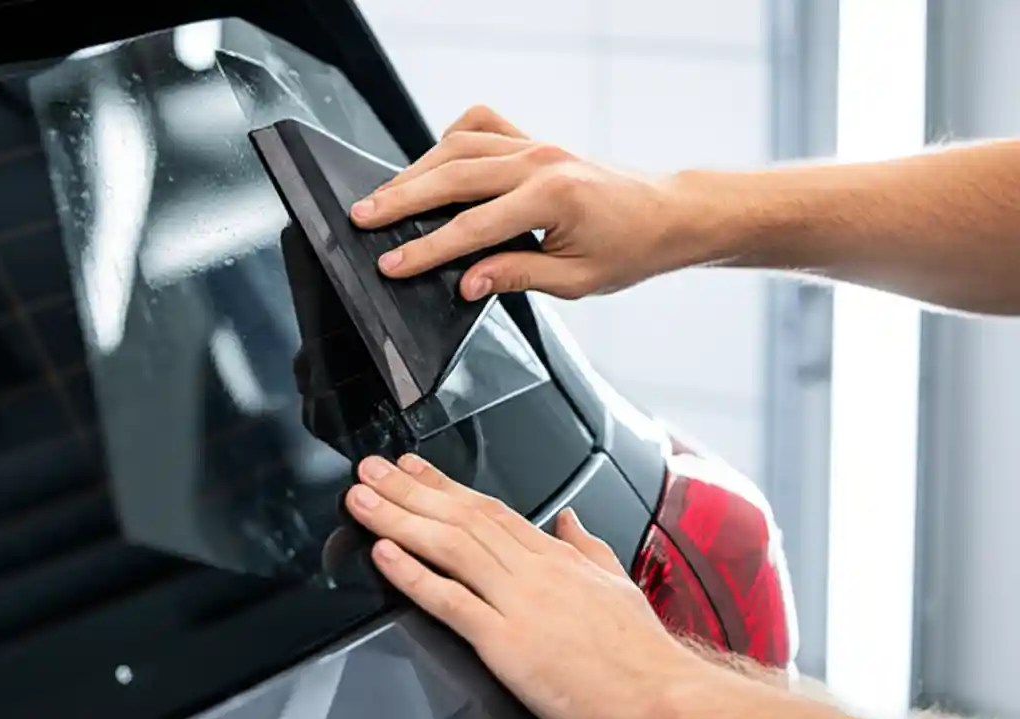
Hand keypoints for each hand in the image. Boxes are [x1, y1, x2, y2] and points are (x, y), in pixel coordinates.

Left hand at [343, 452, 727, 718]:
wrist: (660, 695)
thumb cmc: (641, 651)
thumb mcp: (617, 583)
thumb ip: (587, 547)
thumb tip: (569, 519)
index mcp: (555, 557)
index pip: (488, 508)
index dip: (442, 484)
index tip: (410, 467)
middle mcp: (534, 571)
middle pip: (460, 518)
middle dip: (408, 491)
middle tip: (369, 470)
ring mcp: (519, 603)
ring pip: (449, 547)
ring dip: (399, 519)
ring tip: (362, 501)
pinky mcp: (508, 642)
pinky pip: (452, 601)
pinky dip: (415, 575)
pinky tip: (386, 555)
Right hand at [349, 105, 718, 300]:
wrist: (666, 214)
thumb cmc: (629, 249)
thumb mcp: (576, 280)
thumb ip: (517, 277)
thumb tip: (466, 282)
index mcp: (552, 197)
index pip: (472, 227)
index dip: (426, 250)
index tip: (390, 264)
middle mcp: (540, 161)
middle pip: (452, 175)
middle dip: (402, 198)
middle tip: (362, 217)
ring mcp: (535, 143)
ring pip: (458, 144)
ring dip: (416, 170)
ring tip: (384, 197)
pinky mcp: (533, 139)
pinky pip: (481, 125)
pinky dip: (450, 141)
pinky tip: (434, 165)